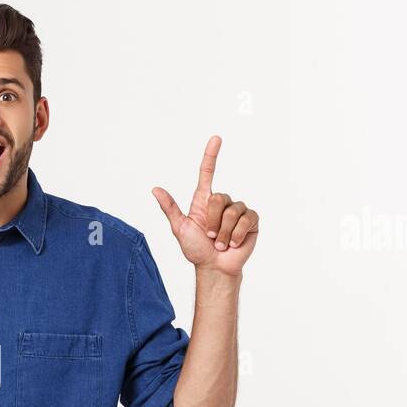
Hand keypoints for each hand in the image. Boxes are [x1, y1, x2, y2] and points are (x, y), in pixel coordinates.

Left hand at [151, 135, 258, 276]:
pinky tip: (233, 244)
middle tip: (209, 237)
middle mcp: (222, 203)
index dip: (211, 156)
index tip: (216, 138)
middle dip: (212, 221)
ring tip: (220, 244)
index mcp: (204, 202)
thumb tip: (155, 189)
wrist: (214, 268)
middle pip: (219, 198)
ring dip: (224, 232)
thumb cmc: (196, 250)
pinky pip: (246, 219)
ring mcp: (238, 211)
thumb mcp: (180, 228)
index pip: (208, 173)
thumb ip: (170, 208)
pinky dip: (237, 234)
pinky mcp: (251, 221)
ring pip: (233, 211)